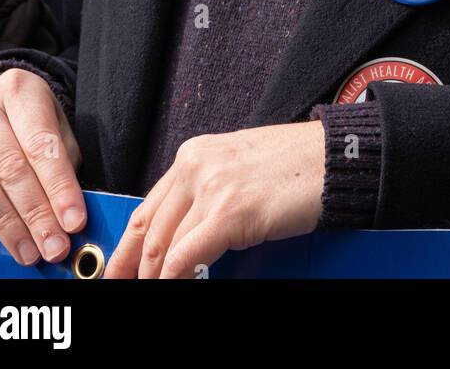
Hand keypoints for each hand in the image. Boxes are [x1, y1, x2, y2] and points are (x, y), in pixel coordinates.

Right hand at [0, 69, 85, 265]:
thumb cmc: (27, 122)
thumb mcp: (53, 127)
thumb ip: (63, 162)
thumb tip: (69, 214)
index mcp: (21, 89)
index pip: (42, 144)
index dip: (59, 187)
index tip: (73, 221)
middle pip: (11, 165)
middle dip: (35, 212)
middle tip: (52, 245)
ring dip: (5, 221)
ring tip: (26, 249)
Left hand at [104, 120, 325, 278]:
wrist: (332, 158)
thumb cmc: (294, 164)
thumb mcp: (235, 167)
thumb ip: (206, 190)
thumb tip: (185, 230)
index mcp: (194, 155)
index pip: (147, 206)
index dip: (128, 245)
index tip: (118, 267)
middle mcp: (196, 166)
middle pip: (148, 228)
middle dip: (128, 267)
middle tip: (118, 287)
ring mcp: (211, 188)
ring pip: (163, 245)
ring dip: (153, 278)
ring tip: (149, 294)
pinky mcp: (230, 212)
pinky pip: (186, 256)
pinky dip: (174, 279)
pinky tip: (172, 288)